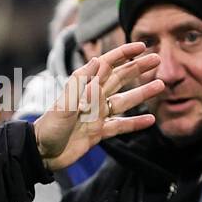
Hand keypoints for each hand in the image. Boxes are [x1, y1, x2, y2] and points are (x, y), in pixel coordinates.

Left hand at [33, 42, 162, 170]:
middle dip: (137, 69)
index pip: (105, 66)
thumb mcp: (64, 105)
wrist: (40, 154)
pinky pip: (120, 126)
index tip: (141, 46)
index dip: (122, 55)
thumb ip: (81, 86)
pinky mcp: (97, 132)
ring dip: (141, 93)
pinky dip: (135, 123)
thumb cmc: (48, 128)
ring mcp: (95, 116)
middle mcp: (91, 99)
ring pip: (123, 101)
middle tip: (158, 59)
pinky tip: (151, 120)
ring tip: (161, 85)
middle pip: (118, 80)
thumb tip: (97, 61)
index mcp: (82, 89)